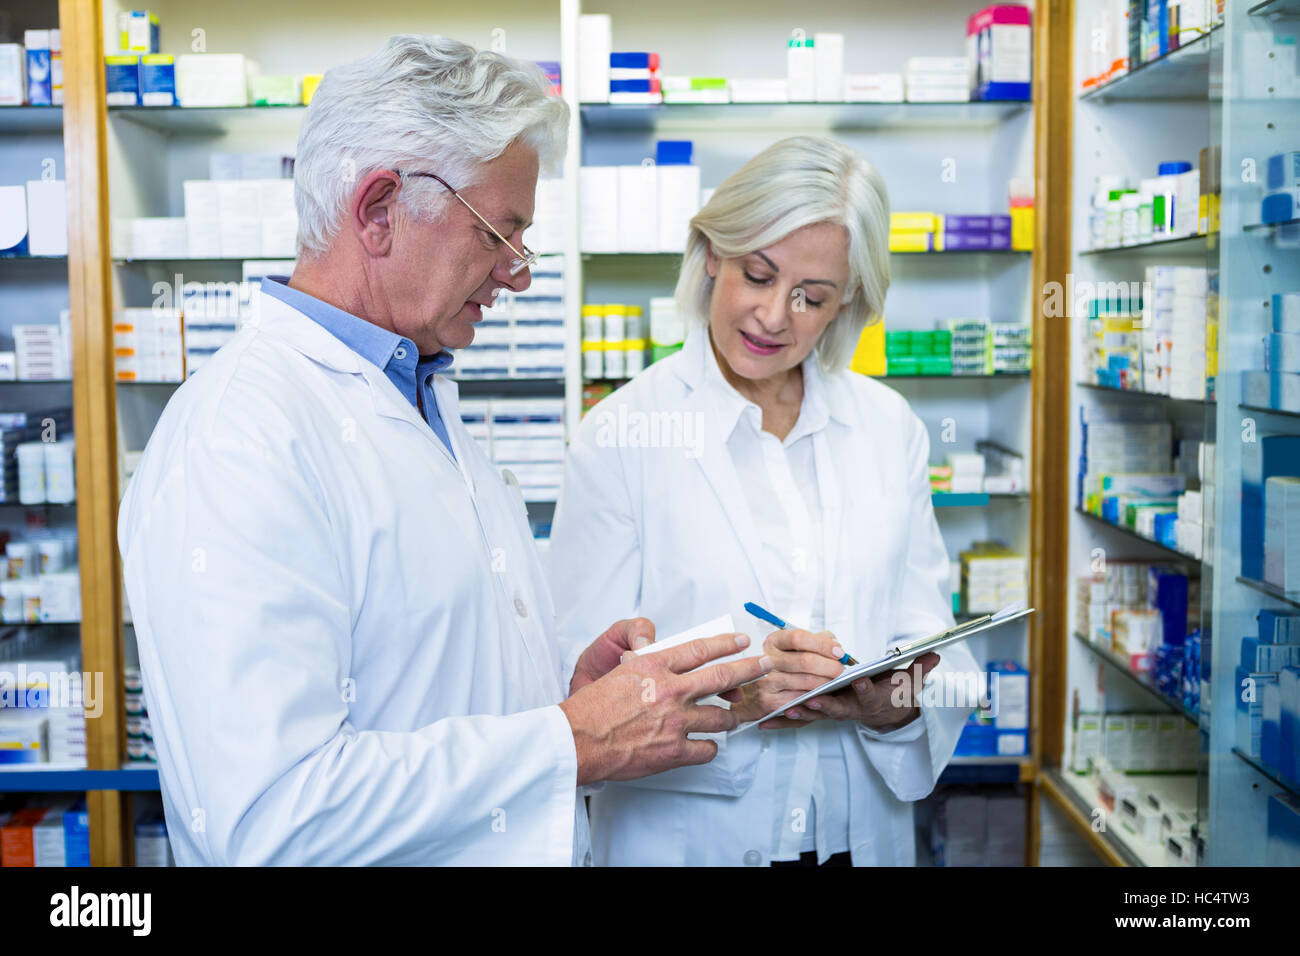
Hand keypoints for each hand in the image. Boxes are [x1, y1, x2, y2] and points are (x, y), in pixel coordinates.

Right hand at [559, 632, 772, 784]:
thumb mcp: (621, 672)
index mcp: (655, 667)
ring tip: (734, 717)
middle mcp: (670, 690)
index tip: (742, 640)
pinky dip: (710, 748)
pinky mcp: (674, 751)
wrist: (578, 740)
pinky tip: (707, 746)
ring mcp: (676, 722)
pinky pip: (707, 749)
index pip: (700, 649)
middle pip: (722, 676)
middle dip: (750, 669)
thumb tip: (668, 660)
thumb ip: (649, 665)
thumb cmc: (592, 708)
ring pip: (721, 717)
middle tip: (765, 665)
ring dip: (730, 717)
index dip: (726, 644)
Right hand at [722, 629, 844, 724]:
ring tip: (836, 683)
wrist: (755, 694)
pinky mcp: (769, 701)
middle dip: (828, 666)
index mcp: (774, 642)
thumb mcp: (796, 649)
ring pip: (804, 682)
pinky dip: (814, 698)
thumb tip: (835, 645)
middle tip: (841, 670)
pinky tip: (822, 695)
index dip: (822, 644)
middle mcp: (768, 659)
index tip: (838, 651)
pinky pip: (799, 699)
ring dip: (825, 683)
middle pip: (804, 661)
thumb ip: (817, 641)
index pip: (799, 638)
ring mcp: (767, 681)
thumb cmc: (782, 669)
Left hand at [758, 652, 941, 731]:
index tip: (859, 681)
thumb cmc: (892, 692)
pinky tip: (764, 722)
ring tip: (784, 709)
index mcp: (871, 697)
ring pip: (817, 713)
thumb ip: (920, 668)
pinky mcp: (820, 715)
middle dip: (825, 704)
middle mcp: (852, 708)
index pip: (869, 692)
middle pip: (838, 707)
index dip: (865, 688)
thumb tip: (936, 654)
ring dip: (801, 713)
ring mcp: (835, 713)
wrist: (884, 714)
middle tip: (812, 701)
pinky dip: (783, 722)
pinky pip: (801, 720)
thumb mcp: (909, 681)